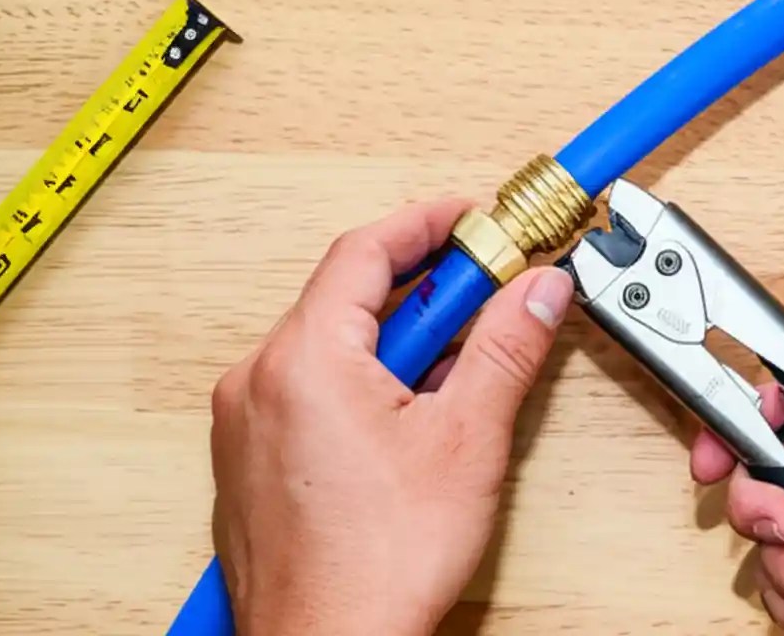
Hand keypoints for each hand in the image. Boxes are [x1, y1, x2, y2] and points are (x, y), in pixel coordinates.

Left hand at [211, 199, 574, 635]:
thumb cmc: (379, 565)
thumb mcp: (468, 441)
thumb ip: (505, 350)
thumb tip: (538, 290)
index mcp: (305, 359)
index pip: (365, 249)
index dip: (427, 223)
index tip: (472, 218)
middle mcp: (259, 380)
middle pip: (347, 296)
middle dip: (424, 290)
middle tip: (485, 294)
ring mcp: (245, 421)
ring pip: (330, 345)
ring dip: (396, 340)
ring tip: (454, 374)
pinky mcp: (249, 458)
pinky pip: (307, 388)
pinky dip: (361, 381)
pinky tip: (406, 418)